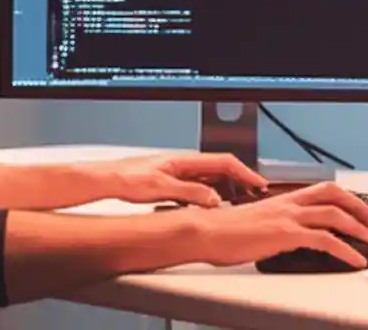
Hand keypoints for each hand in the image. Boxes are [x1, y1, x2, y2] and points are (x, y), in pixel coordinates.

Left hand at [87, 152, 267, 207]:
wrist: (108, 179)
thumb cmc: (128, 178)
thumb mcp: (163, 188)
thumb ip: (191, 193)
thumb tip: (214, 199)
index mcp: (186, 160)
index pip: (225, 162)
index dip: (245, 173)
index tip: (259, 184)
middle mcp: (185, 163)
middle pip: (221, 170)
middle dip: (240, 182)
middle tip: (254, 197)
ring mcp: (179, 171)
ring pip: (211, 179)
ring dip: (226, 190)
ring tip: (237, 204)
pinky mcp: (173, 182)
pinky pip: (200, 187)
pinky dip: (211, 196)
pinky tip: (211, 208)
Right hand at [193, 182, 367, 267]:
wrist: (206, 231)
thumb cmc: (224, 231)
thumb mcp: (258, 223)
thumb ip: (278, 226)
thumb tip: (292, 238)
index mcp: (283, 199)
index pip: (324, 190)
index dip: (347, 198)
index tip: (361, 210)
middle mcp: (289, 203)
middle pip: (336, 196)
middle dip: (361, 208)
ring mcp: (289, 217)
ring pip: (336, 216)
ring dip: (360, 229)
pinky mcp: (286, 234)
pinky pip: (325, 240)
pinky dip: (345, 250)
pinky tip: (355, 260)